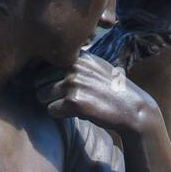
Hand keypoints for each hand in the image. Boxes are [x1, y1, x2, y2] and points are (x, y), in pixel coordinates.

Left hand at [34, 54, 159, 136]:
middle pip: (37, 80)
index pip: (42, 63)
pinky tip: (75, 114)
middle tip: (62, 100)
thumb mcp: (96, 68)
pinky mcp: (74, 102)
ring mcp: (74, 83)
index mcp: (77, 56)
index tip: (54, 87)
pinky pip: (51, 110)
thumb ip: (75, 64)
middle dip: (46, 92)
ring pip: (41, 95)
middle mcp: (74, 66)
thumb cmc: (112, 91)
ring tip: (69, 106)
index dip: (45, 78)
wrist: (133, 110)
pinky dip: (59, 115)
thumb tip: (45, 66)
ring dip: (52, 104)